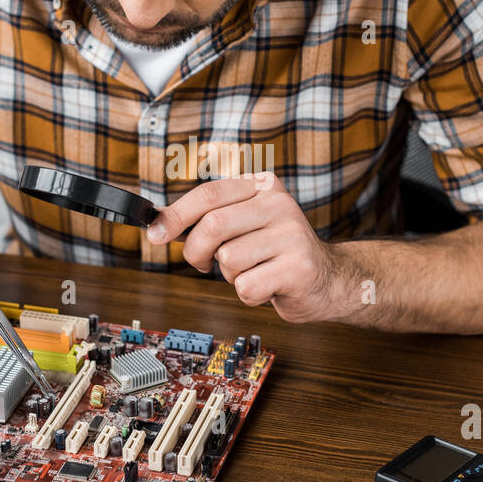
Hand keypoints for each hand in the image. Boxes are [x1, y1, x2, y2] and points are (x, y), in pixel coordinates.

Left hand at [146, 172, 351, 322]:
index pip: (210, 194)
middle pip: (213, 225)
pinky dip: (249, 295)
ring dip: (231, 275)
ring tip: (254, 271)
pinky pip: (247, 287)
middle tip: (203, 263)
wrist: (329, 280)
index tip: (153, 234)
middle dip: (196, 251)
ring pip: (228, 259)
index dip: (175, 215)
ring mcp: (292, 235)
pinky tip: (269, 286)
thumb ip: (209, 218)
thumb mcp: (246, 224)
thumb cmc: (276, 253)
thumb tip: (159, 224)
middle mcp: (280, 204)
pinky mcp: (299, 267)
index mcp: (263, 186)